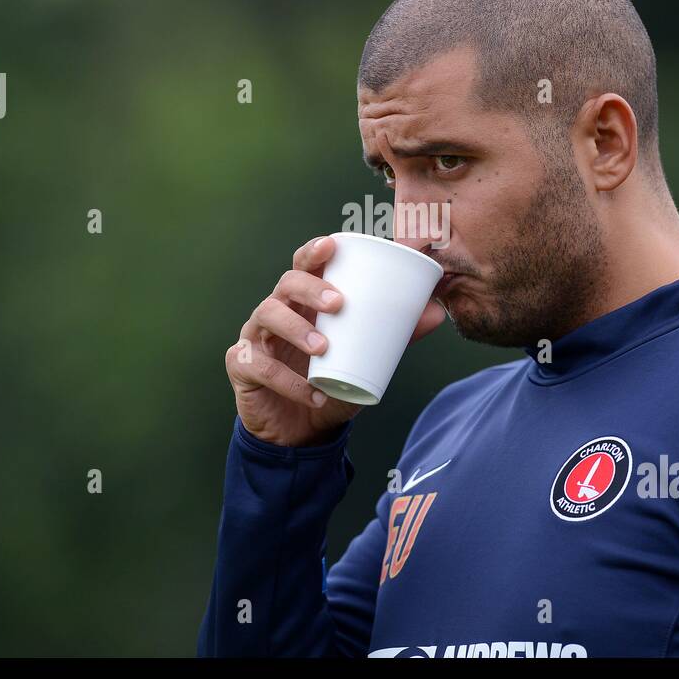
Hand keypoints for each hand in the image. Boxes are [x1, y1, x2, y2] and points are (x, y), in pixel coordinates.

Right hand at [225, 235, 445, 446]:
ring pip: (267, 316)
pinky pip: (259, 365)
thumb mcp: (365, 359)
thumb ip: (395, 336)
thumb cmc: (330, 383)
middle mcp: (277, 310)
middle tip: (338, 304)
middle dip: (311, 287)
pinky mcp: (242, 365)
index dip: (314, 250)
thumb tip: (436, 312)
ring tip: (324, 348)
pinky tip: (312, 393)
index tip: (332, 245)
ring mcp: (255, 336)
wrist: (301, 432)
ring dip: (296, 329)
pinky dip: (287, 380)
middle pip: (286, 284)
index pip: (304, 264)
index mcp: (304, 301)